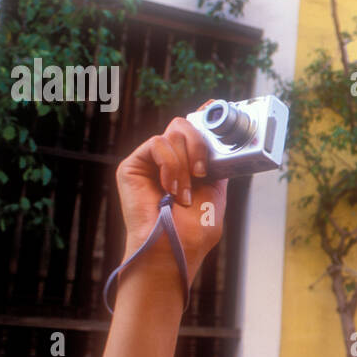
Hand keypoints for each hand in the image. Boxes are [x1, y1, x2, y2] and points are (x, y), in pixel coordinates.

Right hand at [113, 102, 227, 286]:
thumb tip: (223, 144)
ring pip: (173, 133)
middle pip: (185, 126)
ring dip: (185, 164)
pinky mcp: (132, 166)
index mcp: (189, 166)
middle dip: (200, 144)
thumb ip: (218, 166)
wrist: (171, 250)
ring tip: (183, 194)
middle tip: (202, 173)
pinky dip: (170, 165)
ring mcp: (150, 163)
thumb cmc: (193, 233)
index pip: (194, 131)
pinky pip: (158, 144)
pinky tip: (170, 188)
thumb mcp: (216, 193)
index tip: (216, 106)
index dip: (204, 116)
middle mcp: (169, 161)